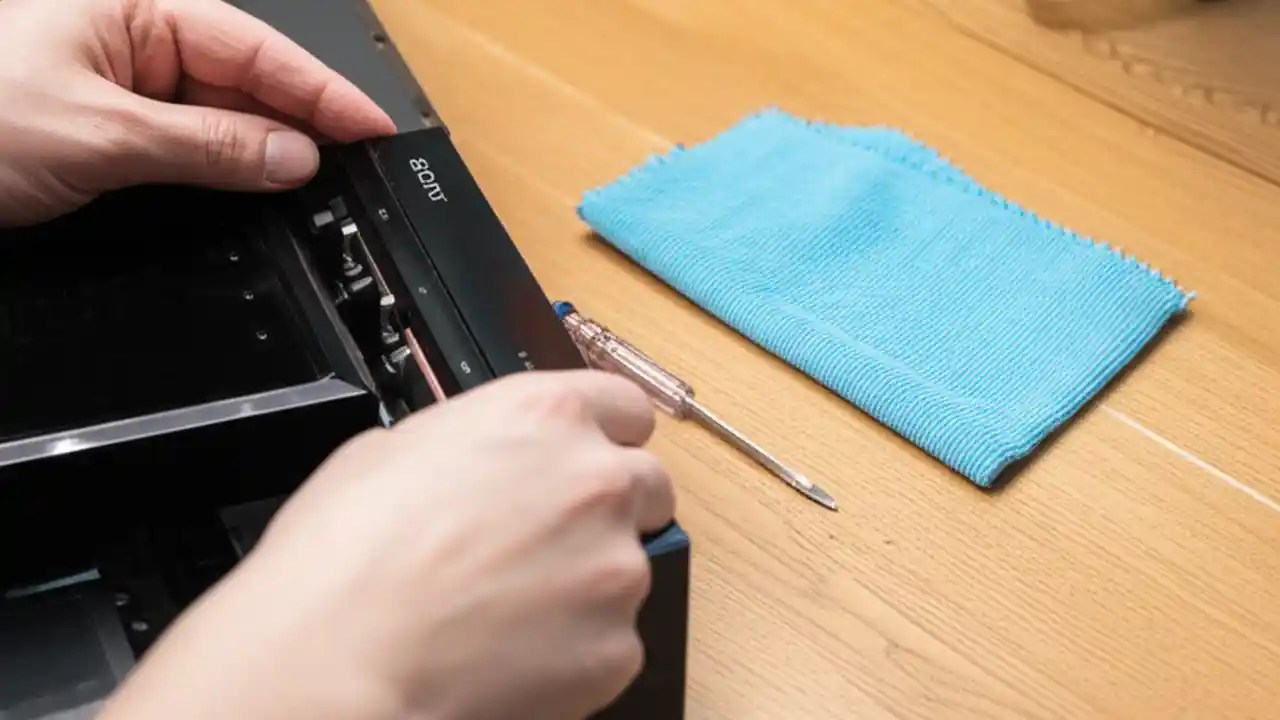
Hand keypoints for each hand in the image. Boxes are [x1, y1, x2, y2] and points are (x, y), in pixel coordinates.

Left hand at [0, 0, 395, 226]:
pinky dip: (221, 170)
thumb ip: (211, 145)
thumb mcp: (102, 135)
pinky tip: (255, 189)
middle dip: (300, 124)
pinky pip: (183, 145)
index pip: (253, 47)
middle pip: (242, 79)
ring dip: (262, 152)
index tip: (374, 127)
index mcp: (130, 6)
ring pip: (216, 117)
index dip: (321, 90)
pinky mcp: (104, 128)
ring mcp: (116, 84)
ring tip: (316, 188)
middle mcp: (128, 37)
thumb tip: (293, 155)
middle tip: (357, 170)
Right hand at [99, 370, 676, 719]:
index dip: (605, 437)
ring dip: (586, 584)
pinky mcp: (616, 648)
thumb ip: (473, 442)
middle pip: (646, 484)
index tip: (592, 456)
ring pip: (628, 569)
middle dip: (607, 510)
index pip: (627, 409)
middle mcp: (597, 483)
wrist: (336, 660)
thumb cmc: (344, 560)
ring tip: (504, 608)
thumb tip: (484, 458)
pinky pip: (613, 642)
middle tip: (546, 542)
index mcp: (546, 416)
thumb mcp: (395, 449)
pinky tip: (508, 651)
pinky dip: (575, 650)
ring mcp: (615, 569)